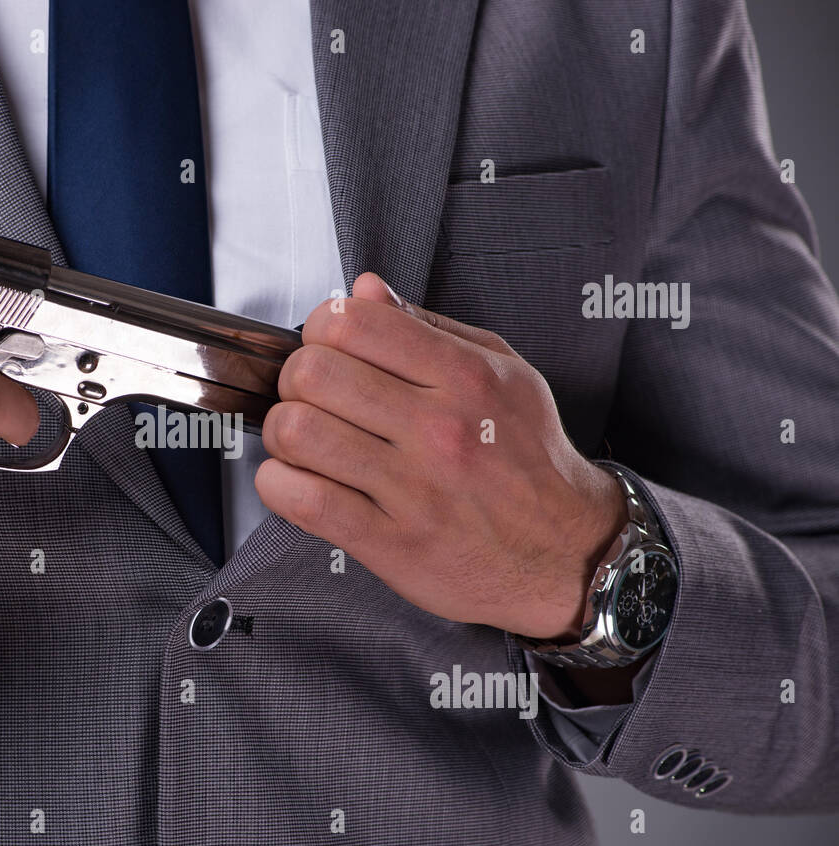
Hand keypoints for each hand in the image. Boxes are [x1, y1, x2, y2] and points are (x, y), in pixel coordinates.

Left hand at [256, 273, 626, 638]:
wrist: (567, 553)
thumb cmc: (528, 461)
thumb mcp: (503, 374)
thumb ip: (429, 327)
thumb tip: (364, 289)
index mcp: (465, 377)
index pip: (352, 322)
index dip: (320, 329)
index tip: (328, 348)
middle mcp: (440, 429)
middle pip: (312, 374)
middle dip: (296, 380)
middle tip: (310, 397)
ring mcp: (414, 489)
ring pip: (298, 433)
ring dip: (284, 434)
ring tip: (304, 441)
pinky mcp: (392, 544)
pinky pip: (303, 501)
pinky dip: (279, 485)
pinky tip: (297, 481)